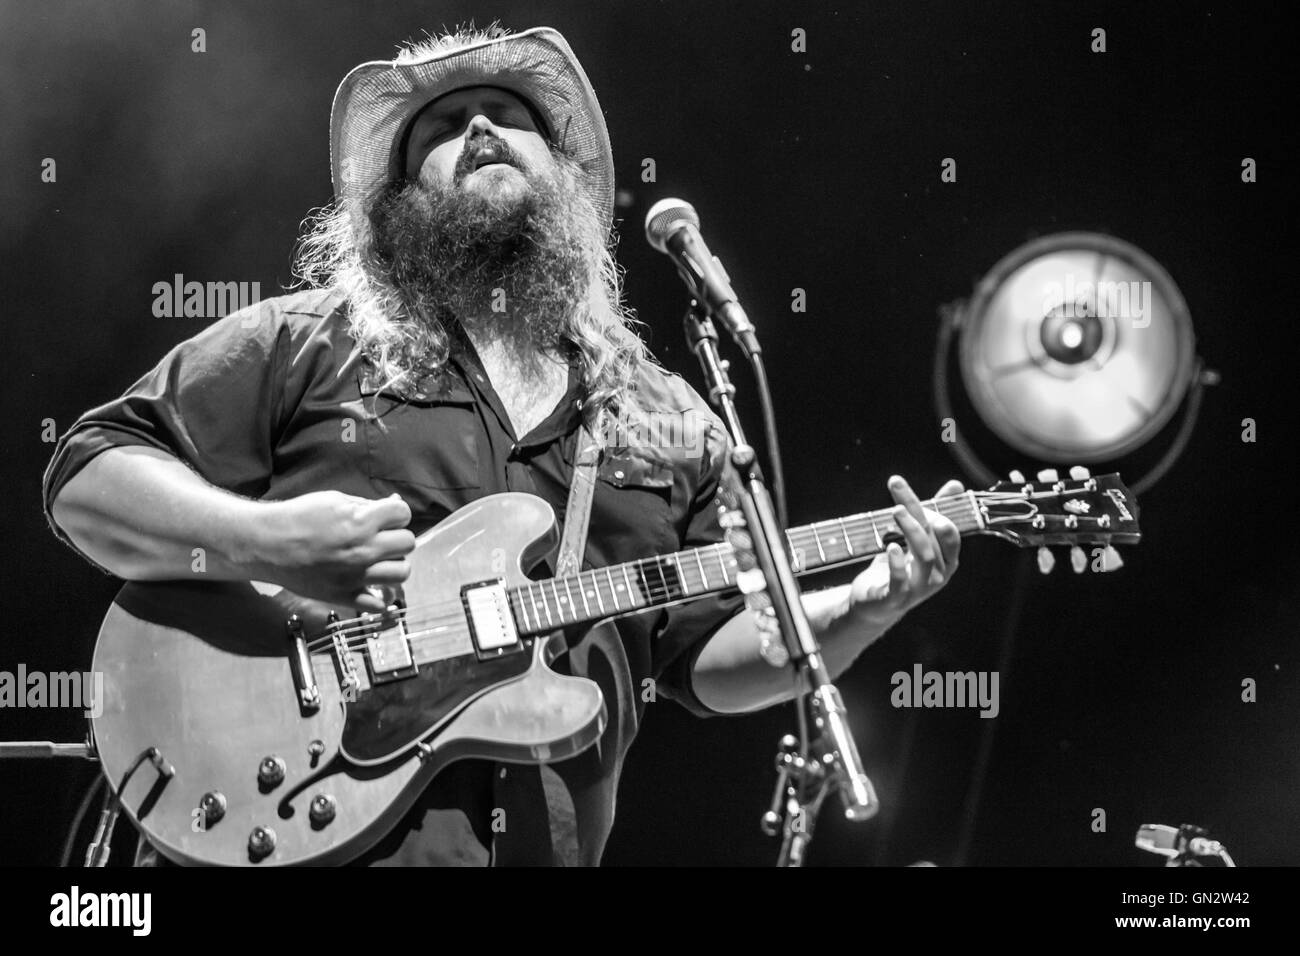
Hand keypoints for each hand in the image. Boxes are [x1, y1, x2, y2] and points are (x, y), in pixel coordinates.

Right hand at [254, 491, 414, 611]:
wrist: (266, 544)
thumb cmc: (297, 518)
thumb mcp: (334, 500)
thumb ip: (367, 505)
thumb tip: (393, 503)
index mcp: (361, 522)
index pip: (404, 513)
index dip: (396, 512)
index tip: (386, 515)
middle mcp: (363, 550)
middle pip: (407, 543)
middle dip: (397, 536)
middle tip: (382, 537)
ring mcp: (355, 575)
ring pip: (401, 573)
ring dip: (394, 564)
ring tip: (379, 560)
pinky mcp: (344, 595)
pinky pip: (378, 604)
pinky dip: (378, 596)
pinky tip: (370, 584)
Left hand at [848, 475, 962, 629]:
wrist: (876, 605)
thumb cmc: (900, 567)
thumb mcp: (916, 540)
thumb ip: (934, 512)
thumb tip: (956, 485)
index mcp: (947, 559)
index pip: (948, 529)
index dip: (934, 507)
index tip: (906, 487)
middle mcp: (939, 574)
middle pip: (934, 537)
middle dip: (919, 511)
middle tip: (898, 490)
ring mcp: (919, 588)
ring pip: (924, 556)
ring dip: (911, 530)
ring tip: (897, 511)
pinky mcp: (897, 598)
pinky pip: (900, 581)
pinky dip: (896, 563)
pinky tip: (890, 546)